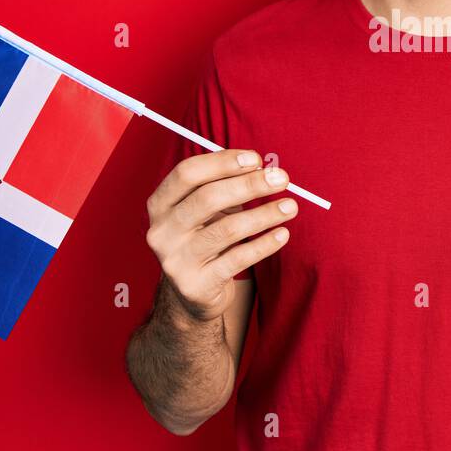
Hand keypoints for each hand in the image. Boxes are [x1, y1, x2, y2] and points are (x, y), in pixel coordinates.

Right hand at [144, 148, 297, 319]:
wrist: (193, 292)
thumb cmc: (205, 236)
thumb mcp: (205, 209)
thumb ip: (225, 185)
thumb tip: (264, 169)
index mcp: (159, 204)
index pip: (187, 173)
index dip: (222, 162)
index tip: (256, 159)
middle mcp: (161, 231)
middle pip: (208, 198)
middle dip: (250, 185)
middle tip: (282, 179)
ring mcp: (176, 260)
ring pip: (227, 229)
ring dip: (264, 214)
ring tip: (291, 206)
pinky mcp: (196, 285)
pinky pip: (237, 259)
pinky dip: (264, 244)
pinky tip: (282, 234)